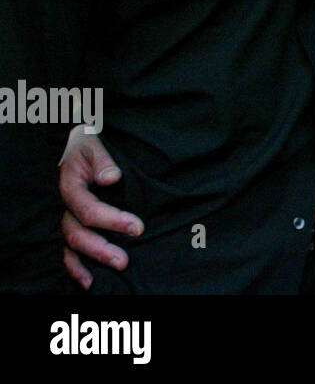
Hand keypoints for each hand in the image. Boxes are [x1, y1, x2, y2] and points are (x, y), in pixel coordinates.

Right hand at [58, 125, 141, 288]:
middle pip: (77, 233)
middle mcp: (65, 206)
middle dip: (100, 248)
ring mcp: (66, 217)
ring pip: (71, 245)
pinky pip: (68, 249)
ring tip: (111, 272)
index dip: (112, 221)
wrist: (77, 144)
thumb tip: (112, 178)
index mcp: (71, 186)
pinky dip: (76, 266)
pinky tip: (89, 280)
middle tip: (124, 260)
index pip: (89, 210)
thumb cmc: (89, 145)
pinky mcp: (72, 224)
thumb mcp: (95, 144)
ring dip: (89, 262)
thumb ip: (103, 160)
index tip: (137, 227)